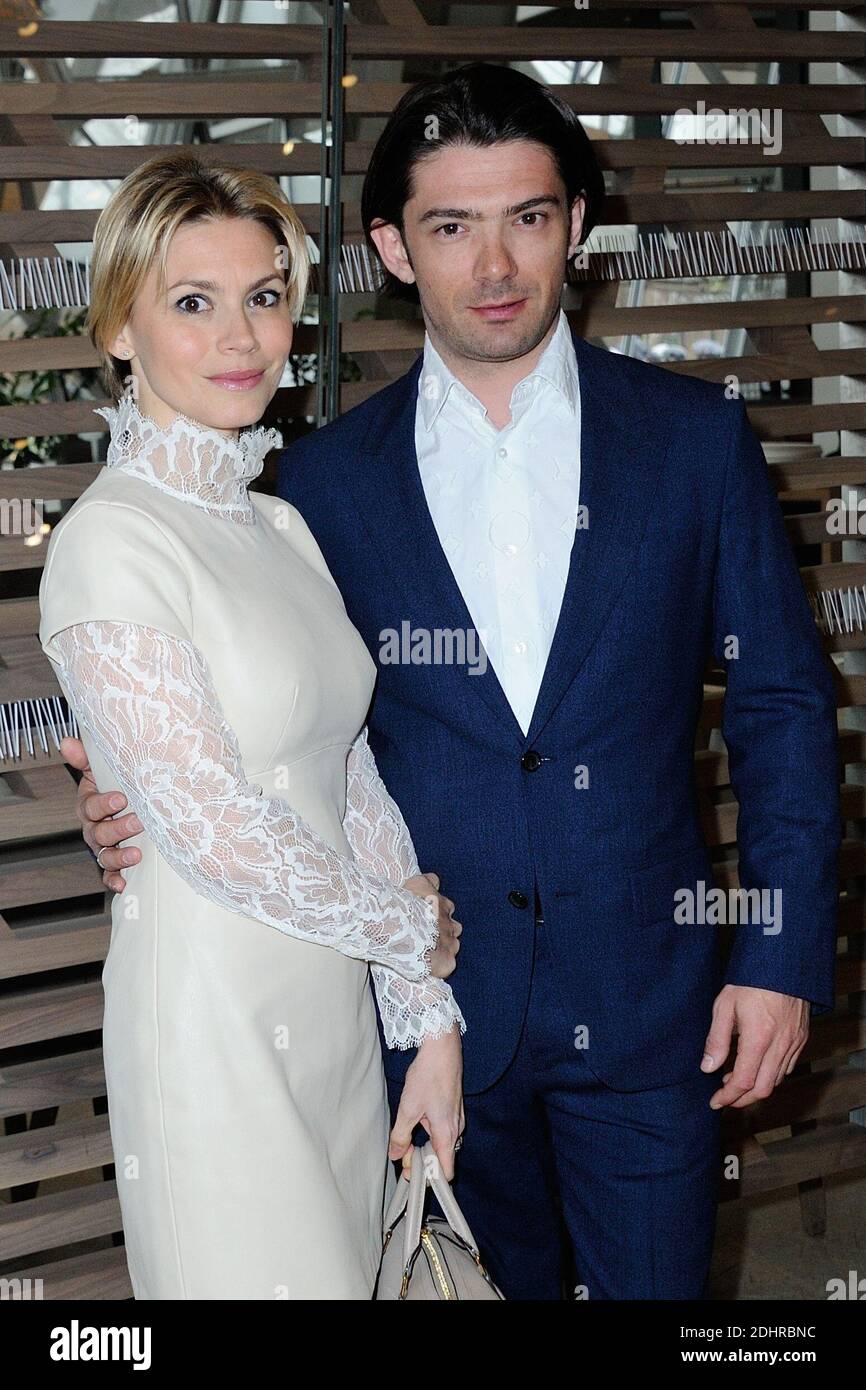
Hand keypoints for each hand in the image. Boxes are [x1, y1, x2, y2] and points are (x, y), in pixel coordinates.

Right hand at [61, 736, 143, 893]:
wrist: (130, 802)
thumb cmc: (115, 786)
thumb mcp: (102, 769)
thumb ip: (86, 757)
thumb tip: (68, 742)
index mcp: (90, 805)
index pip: (91, 806)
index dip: (103, 803)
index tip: (120, 798)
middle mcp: (95, 828)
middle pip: (99, 833)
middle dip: (118, 828)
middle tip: (137, 821)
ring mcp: (104, 847)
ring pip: (105, 855)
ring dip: (119, 856)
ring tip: (135, 853)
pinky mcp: (115, 862)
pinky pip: (110, 874)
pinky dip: (114, 880)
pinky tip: (123, 883)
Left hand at [388, 1026, 464, 1180]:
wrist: (442, 1049)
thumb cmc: (428, 1076)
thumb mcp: (408, 1108)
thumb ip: (401, 1136)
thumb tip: (395, 1155)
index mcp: (446, 1134)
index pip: (445, 1172)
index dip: (429, 1179)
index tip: (412, 1177)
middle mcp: (456, 1129)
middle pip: (442, 1159)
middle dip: (422, 1162)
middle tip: (401, 1154)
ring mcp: (456, 1118)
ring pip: (442, 1144)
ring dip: (425, 1146)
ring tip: (406, 1138)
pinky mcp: (453, 1109)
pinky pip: (444, 1130)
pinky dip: (430, 1133)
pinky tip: (417, 1121)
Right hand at [403, 871, 460, 979]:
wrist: (402, 928)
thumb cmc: (406, 904)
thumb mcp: (416, 883)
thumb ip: (428, 880)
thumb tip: (435, 878)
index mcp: (444, 905)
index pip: (447, 907)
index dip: (436, 912)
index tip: (425, 915)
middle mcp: (451, 925)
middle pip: (453, 928)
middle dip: (443, 931)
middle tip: (425, 934)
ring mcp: (451, 945)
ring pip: (452, 947)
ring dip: (442, 948)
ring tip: (426, 952)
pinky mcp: (447, 963)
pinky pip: (446, 966)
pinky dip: (439, 966)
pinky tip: (427, 966)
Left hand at [701, 984, 809, 1108]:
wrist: (783, 962)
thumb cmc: (751, 980)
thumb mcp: (724, 1005)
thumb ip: (716, 1039)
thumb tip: (708, 1067)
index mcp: (759, 1038)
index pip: (743, 1081)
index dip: (728, 1096)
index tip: (715, 1101)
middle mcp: (780, 1045)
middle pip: (763, 1089)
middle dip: (742, 1099)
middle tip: (725, 1097)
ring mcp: (794, 1043)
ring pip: (776, 1080)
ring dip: (756, 1087)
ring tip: (735, 1079)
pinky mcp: (801, 1038)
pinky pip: (787, 1067)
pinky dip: (771, 1075)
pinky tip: (756, 1067)